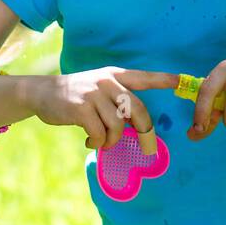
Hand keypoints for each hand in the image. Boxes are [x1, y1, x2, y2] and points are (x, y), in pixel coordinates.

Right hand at [31, 68, 178, 150]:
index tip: (183, 80)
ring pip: (118, 126)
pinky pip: (99, 133)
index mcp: (115, 75)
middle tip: (148, 149)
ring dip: (111, 141)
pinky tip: (88, 142)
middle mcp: (107, 81)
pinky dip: (97, 143)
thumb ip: (117, 101)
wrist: (42, 93)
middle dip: (146, 134)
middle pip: (138, 110)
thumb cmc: (76, 96)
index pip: (144, 76)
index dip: (164, 79)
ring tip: (101, 142)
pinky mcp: (81, 107)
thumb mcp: (98, 89)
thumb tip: (137, 127)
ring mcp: (94, 93)